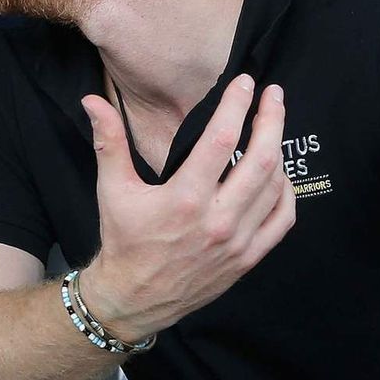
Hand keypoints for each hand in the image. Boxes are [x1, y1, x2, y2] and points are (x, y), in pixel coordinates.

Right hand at [80, 77, 295, 342]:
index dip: (236, 105)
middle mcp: (217, 220)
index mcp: (184, 199)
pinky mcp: (248, 258)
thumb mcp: (112, 189)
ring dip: (279, 150)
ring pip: (275, 186)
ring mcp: (237, 241)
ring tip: (273, 125)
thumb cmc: (124, 240)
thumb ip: (109, 141)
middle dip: (271, 120)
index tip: (244, 82)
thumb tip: (93, 100)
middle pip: (261, 159)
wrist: (134, 298)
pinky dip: (286, 192)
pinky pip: (282, 220)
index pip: (221, 140)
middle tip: (274, 94)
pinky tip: (279, 173)